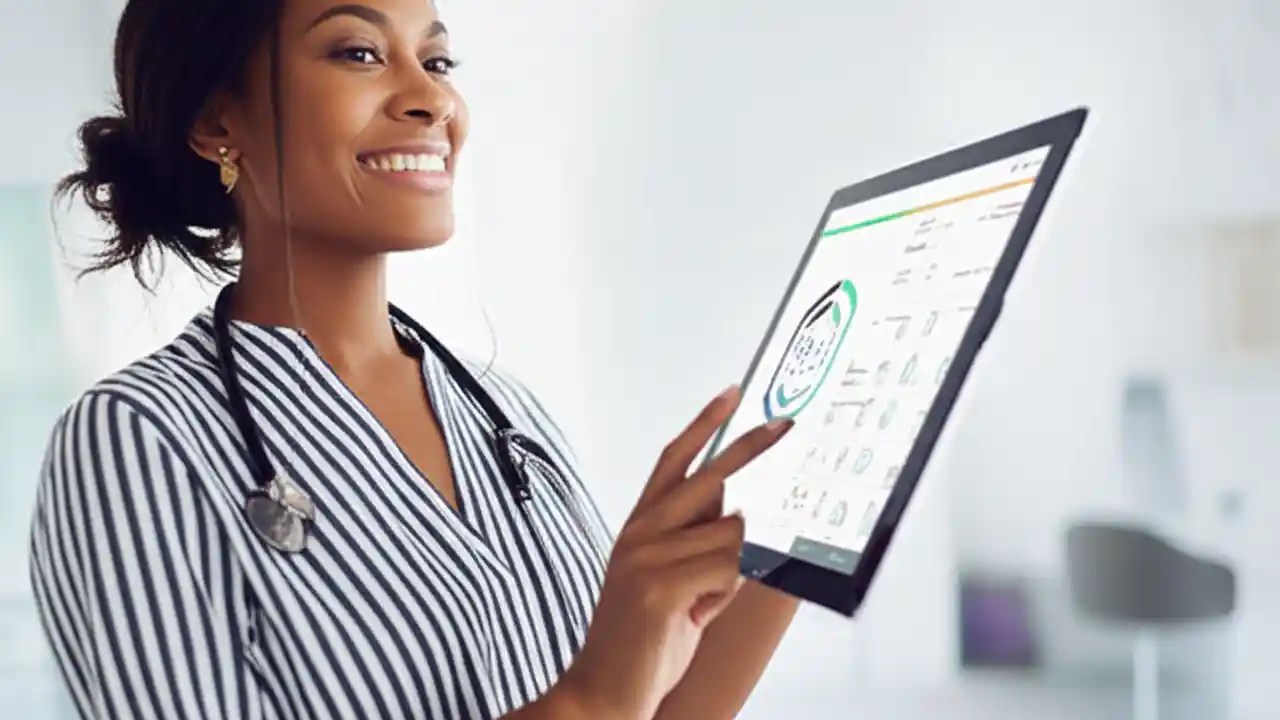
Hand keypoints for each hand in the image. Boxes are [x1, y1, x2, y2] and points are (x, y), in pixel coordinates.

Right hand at [558, 386, 792, 719]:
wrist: (603, 690)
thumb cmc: (644, 640)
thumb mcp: (670, 581)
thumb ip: (697, 543)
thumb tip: (748, 512)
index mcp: (639, 526)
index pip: (672, 459)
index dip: (704, 425)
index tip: (732, 394)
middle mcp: (639, 532)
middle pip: (709, 475)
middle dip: (755, 451)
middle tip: (788, 426)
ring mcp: (646, 556)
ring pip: (731, 537)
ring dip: (735, 573)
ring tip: (701, 606)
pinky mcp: (659, 586)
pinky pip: (727, 571)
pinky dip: (726, 594)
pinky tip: (699, 616)